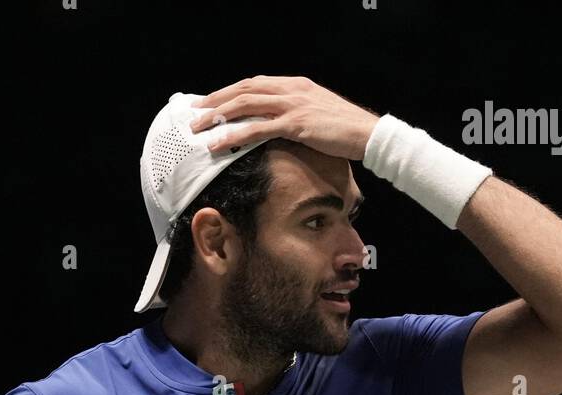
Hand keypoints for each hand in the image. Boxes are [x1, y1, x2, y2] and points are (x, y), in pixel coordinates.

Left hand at [189, 76, 379, 161]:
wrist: (367, 133)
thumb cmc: (344, 129)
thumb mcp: (317, 114)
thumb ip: (296, 113)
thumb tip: (279, 124)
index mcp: (294, 84)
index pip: (254, 83)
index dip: (229, 91)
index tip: (211, 101)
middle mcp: (290, 89)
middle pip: (244, 90)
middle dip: (216, 101)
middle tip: (195, 113)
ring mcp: (292, 104)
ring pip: (246, 105)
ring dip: (218, 116)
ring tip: (199, 128)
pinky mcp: (295, 124)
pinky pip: (258, 128)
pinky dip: (236, 135)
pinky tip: (220, 143)